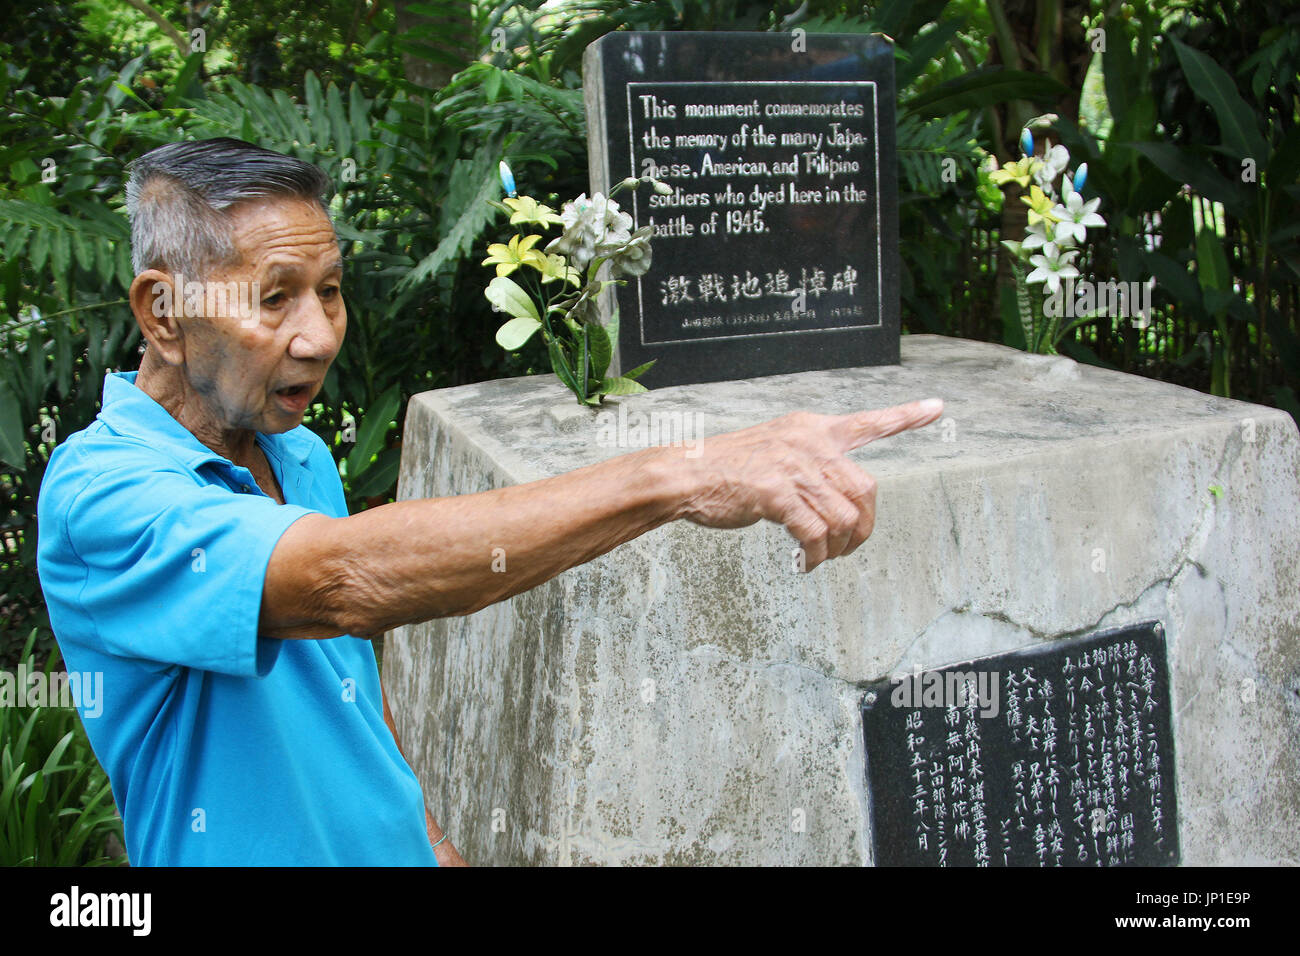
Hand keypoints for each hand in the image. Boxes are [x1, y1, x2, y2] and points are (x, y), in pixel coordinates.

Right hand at [677, 398, 942, 570]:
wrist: (686, 475)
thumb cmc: (727, 470)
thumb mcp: (775, 451)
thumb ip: (809, 464)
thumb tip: (840, 498)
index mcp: (810, 429)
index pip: (866, 422)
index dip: (904, 416)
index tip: (937, 407)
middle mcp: (808, 443)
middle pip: (865, 490)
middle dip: (863, 529)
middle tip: (848, 547)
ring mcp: (793, 467)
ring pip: (843, 518)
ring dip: (838, 549)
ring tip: (821, 558)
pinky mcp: (777, 493)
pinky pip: (816, 534)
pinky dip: (815, 556)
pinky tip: (804, 563)